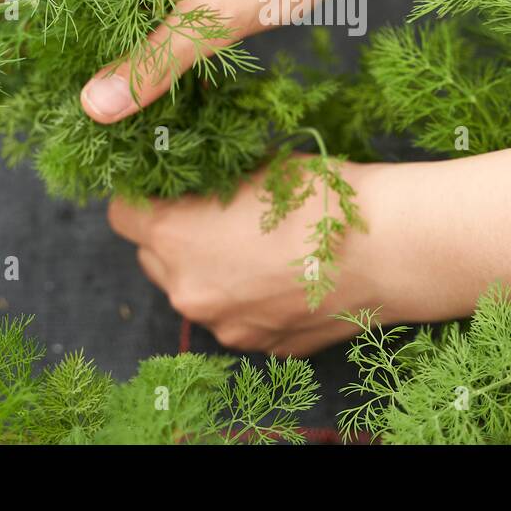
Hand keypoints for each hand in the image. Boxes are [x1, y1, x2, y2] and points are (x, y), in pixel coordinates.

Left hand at [106, 159, 442, 356]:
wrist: (388, 248)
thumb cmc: (325, 196)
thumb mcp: (257, 164)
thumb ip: (211, 179)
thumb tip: (194, 174)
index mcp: (176, 236)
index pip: (122, 215)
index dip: (142, 196)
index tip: (168, 186)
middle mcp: (187, 289)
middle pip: (153, 258)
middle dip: (176, 235)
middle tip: (218, 212)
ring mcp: (223, 325)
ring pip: (195, 291)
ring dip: (211, 268)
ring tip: (260, 245)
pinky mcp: (258, 346)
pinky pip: (234, 317)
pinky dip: (247, 297)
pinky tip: (284, 274)